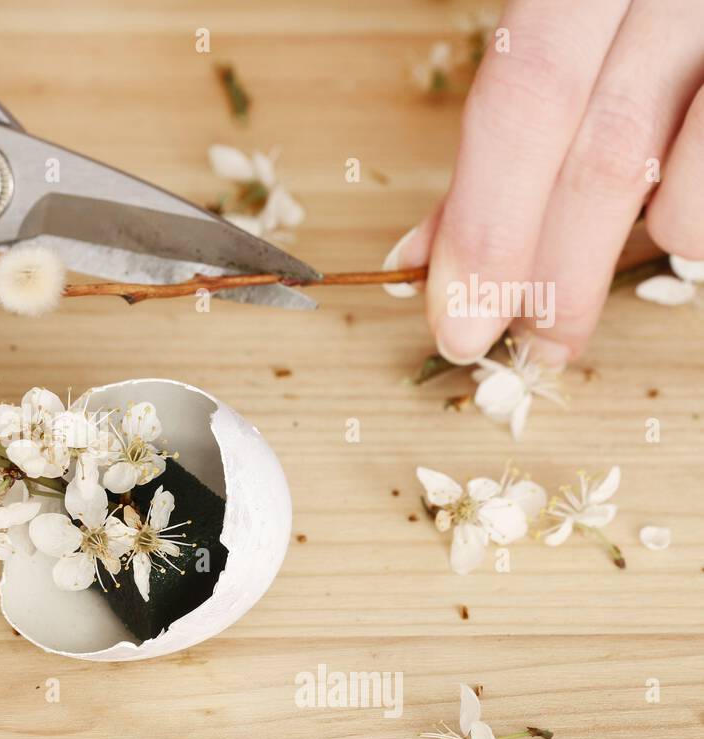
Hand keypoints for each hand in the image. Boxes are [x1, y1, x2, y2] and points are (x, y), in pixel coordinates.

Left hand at [386, 0, 703, 365]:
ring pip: (683, 191)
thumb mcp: (561, 31)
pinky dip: (690, 219)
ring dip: (627, 255)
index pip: (521, 103)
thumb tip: (421, 255)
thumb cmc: (634, 2)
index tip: (456, 323)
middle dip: (552, 274)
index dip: (485, 226)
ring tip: (593, 273)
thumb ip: (501, 132)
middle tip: (529, 344)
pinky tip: (668, 215)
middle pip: (603, 156)